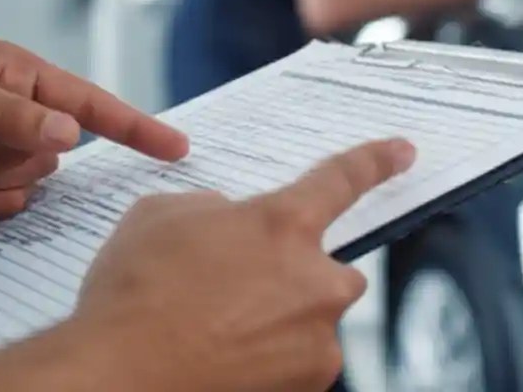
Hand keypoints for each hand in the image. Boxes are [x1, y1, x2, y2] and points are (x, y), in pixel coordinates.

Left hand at [0, 39, 187, 231]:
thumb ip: (11, 115)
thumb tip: (71, 132)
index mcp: (11, 71)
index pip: (87, 100)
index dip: (134, 125)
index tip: (177, 147)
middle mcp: (11, 107)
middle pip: (56, 153)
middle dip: (2, 161)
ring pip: (32, 186)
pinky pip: (7, 211)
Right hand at [63, 138, 416, 391]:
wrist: (119, 375)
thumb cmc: (134, 296)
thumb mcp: (161, 217)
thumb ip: (212, 209)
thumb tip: (228, 222)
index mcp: (282, 223)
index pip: (343, 179)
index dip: (376, 162)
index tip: (402, 153)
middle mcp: (315, 279)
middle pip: (330, 268)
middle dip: (296, 276)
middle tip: (239, 289)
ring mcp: (316, 337)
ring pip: (311, 319)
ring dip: (279, 320)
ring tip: (216, 329)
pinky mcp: (309, 383)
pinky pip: (299, 362)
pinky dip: (269, 360)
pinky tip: (221, 356)